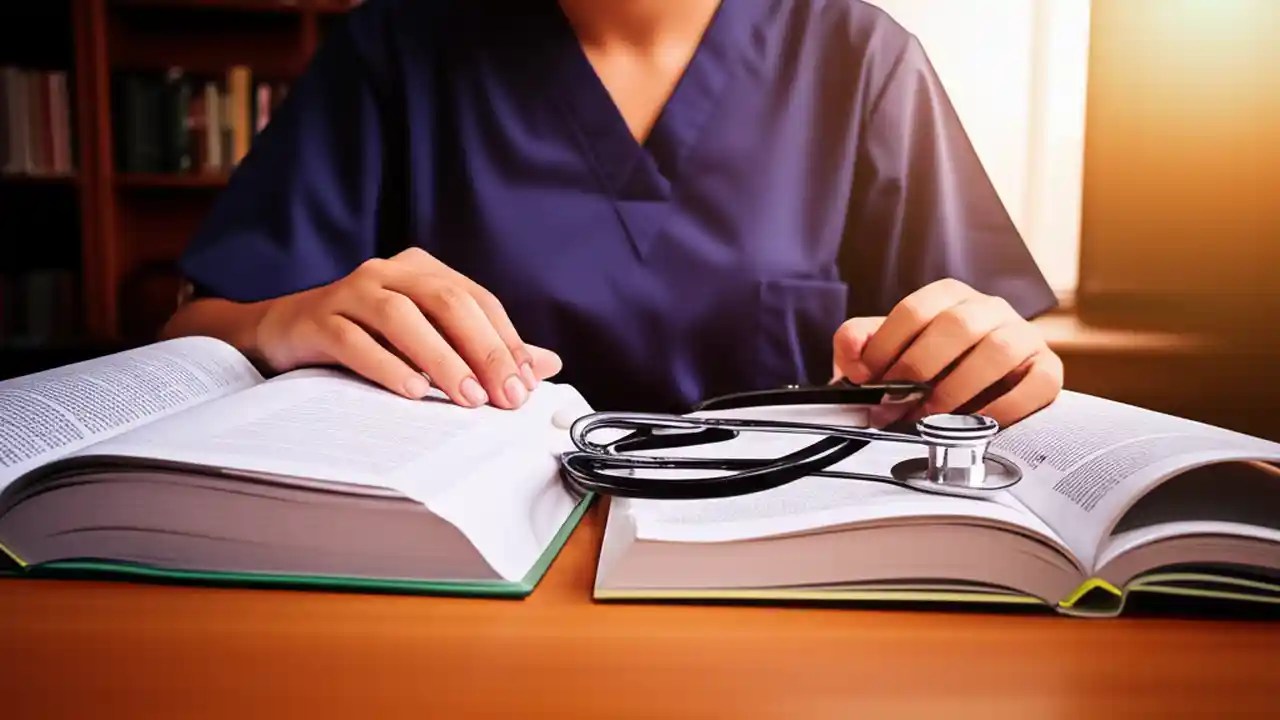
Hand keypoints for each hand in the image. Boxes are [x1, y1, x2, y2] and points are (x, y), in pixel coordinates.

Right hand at [254, 247, 561, 408]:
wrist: (283, 332)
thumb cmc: (366, 336)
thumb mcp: (427, 339)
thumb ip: (484, 349)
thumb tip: (547, 364)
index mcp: (422, 270)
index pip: (477, 300)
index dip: (506, 341)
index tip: (526, 384)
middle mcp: (388, 272)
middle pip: (447, 301)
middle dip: (482, 349)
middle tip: (504, 395)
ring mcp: (350, 292)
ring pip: (403, 317)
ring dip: (441, 359)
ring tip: (467, 396)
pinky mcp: (318, 320)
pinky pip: (356, 340)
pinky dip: (387, 365)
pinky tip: (413, 391)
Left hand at [833, 279, 1062, 426]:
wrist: (979, 393)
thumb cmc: (929, 369)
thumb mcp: (888, 352)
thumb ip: (858, 344)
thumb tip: (851, 355)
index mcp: (949, 296)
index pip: (915, 310)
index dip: (886, 346)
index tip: (866, 379)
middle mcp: (990, 308)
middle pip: (957, 325)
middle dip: (919, 369)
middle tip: (895, 405)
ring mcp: (1023, 336)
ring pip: (998, 351)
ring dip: (958, 390)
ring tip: (931, 419)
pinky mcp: (1047, 370)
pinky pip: (1035, 385)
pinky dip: (1003, 409)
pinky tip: (976, 426)